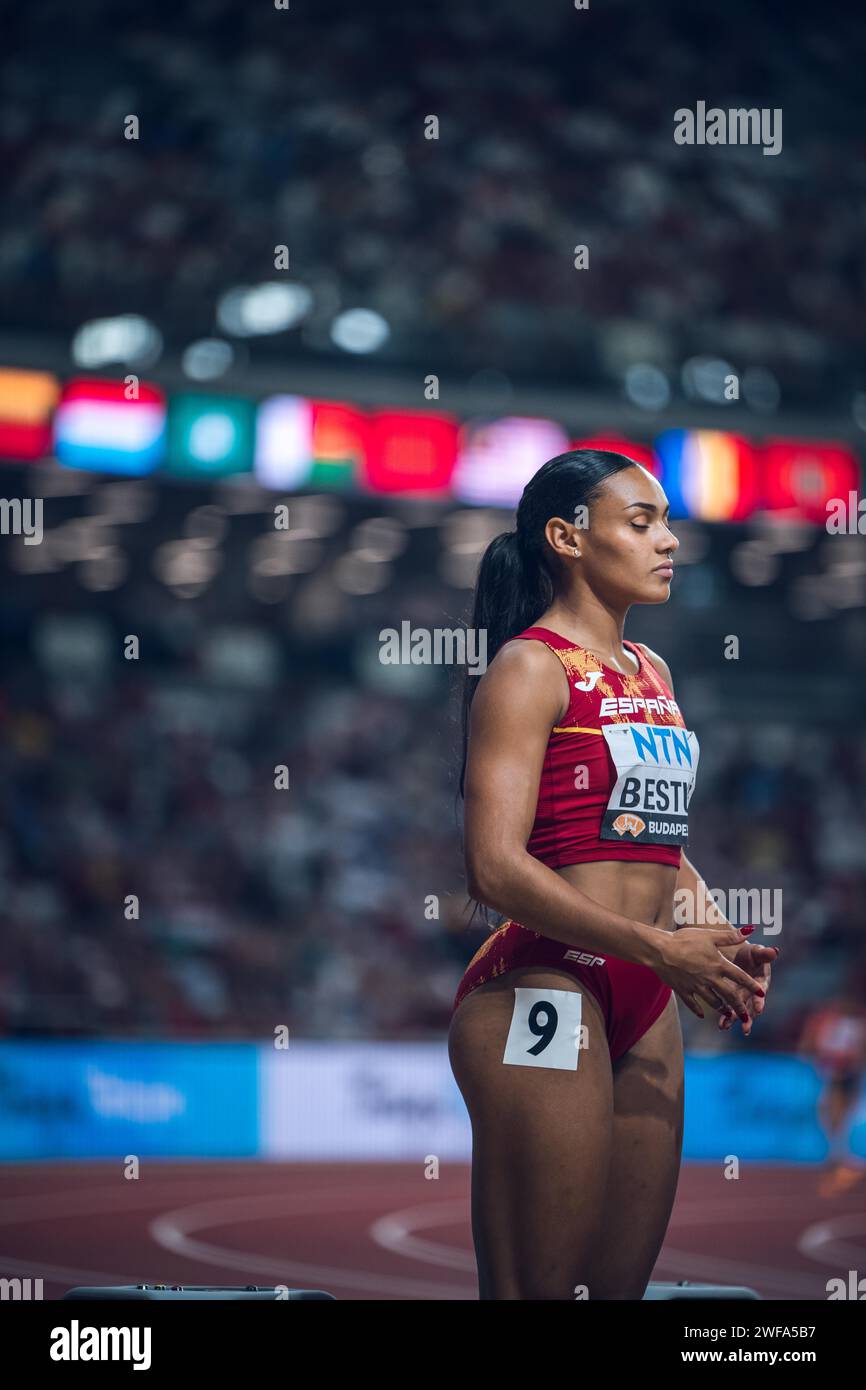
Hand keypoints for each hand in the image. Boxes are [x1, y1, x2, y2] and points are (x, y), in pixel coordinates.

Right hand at [652, 926, 767, 1021]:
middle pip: (729, 996)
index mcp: (718, 965)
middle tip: (748, 1016)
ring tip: (728, 1014)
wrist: (660, 950)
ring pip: (713, 1002)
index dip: (752, 985)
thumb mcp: (709, 935)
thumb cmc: (685, 939)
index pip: (740, 977)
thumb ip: (730, 936)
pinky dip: (698, 1010)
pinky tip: (702, 1014)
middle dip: (740, 1007)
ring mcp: (696, 987)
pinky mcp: (683, 990)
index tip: (762, 993)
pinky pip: (693, 1004)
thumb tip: (750, 929)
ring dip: (722, 1009)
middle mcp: (710, 979)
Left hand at [714, 939, 778, 1036]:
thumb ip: (764, 954)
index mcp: (761, 982)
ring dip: (734, 1020)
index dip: (760, 1000)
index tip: (759, 1008)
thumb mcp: (757, 952)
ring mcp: (743, 997)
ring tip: (726, 1027)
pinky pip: (730, 1010)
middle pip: (751, 1007)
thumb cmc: (752, 954)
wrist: (740, 956)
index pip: (761, 993)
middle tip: (745, 1028)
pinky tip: (722, 1026)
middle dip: (748, 1017)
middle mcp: (753, 993)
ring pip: (740, 1011)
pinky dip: (726, 1018)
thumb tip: (775, 950)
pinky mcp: (732, 999)